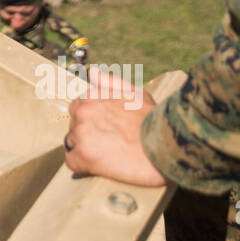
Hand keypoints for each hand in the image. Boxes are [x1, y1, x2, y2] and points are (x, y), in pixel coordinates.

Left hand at [64, 66, 167, 186]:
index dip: (92, 122)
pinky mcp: (84, 156)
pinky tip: (102, 167)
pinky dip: (84, 167)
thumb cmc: (154, 121)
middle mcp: (82, 112)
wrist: (167, 147)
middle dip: (87, 136)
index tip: (107, 131)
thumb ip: (111, 83)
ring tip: (110, 156)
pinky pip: (72, 163)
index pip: (77, 109)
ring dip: (86, 151)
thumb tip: (92, 73)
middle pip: (73, 127)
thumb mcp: (137, 94)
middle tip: (111, 145)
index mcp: (92, 96)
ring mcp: (81, 134)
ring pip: (72, 145)